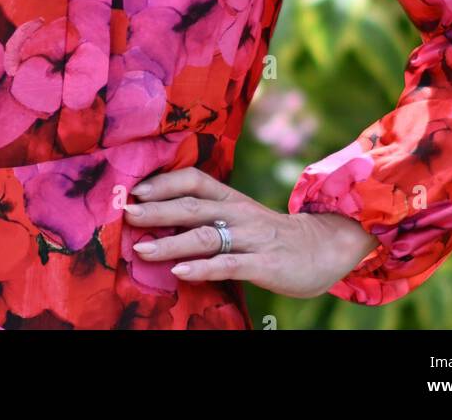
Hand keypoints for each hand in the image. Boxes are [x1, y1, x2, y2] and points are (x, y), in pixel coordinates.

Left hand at [123, 167, 377, 298]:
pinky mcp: (263, 263)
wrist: (325, 247)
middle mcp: (238, 212)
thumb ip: (211, 213)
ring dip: (170, 243)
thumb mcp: (242, 216)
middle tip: (127, 213)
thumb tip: (164, 214)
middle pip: (192, 205)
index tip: (135, 190)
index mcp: (231, 198)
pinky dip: (202, 268)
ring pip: (205, 235)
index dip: (165, 182)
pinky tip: (181, 272)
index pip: (194, 179)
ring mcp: (250, 237)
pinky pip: (228, 264)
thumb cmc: (272, 234)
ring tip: (141, 250)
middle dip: (157, 210)